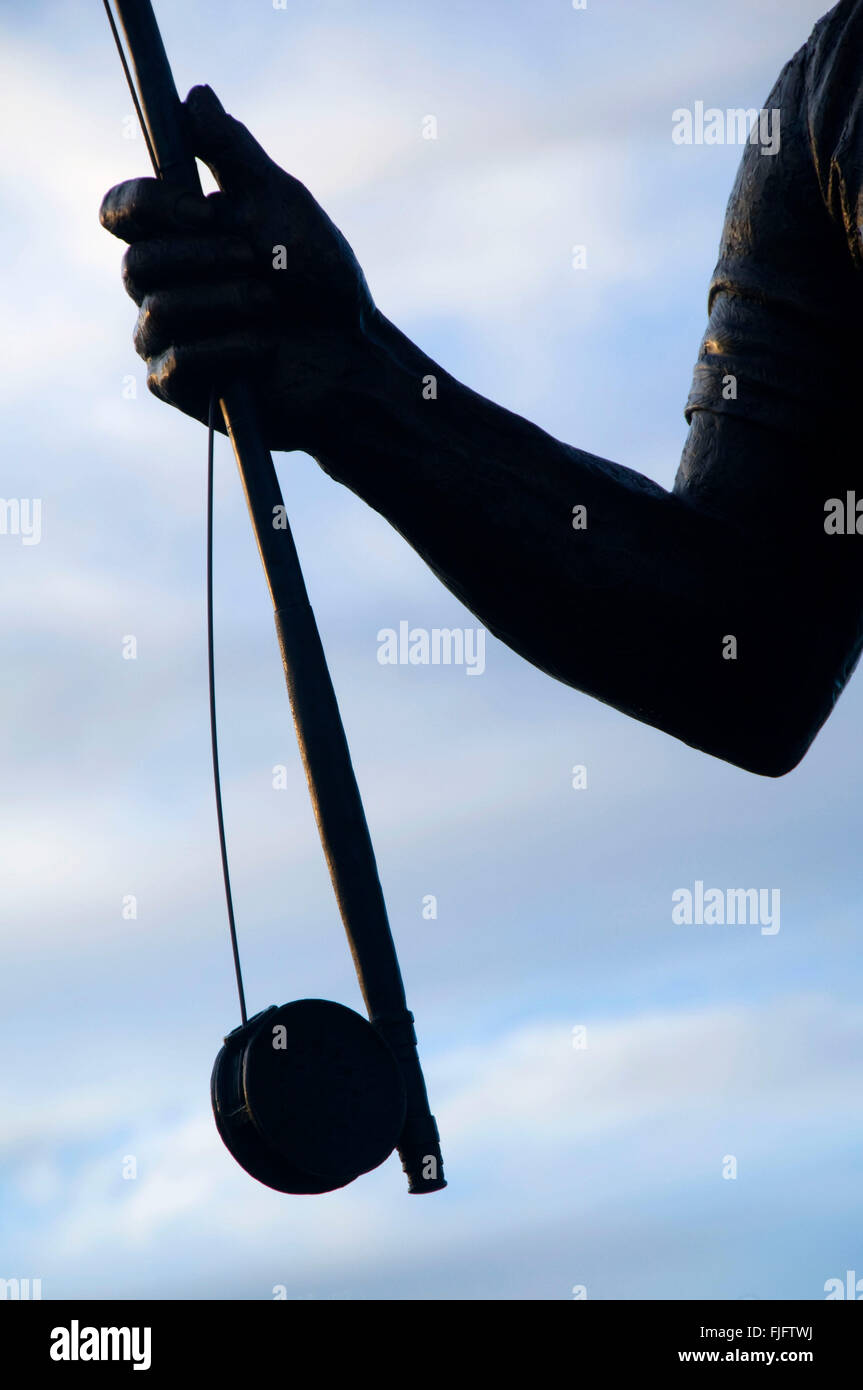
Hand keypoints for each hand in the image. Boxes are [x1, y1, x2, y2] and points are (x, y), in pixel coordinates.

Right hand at [99, 85, 378, 451]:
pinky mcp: (176, 388)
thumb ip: (234, 154)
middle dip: (203, 258)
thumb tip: (194, 96)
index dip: (147, 205)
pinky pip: (178, 361)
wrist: (352, 357)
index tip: (202, 208)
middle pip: (137, 262)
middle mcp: (159, 286)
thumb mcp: (281, 204)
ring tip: (271, 304)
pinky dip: (228, 348)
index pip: (122, 212)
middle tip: (257, 262)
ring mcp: (163, 339)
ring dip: (224, 301)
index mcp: (175, 237)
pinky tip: (264, 348)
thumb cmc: (319, 282)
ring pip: (158, 311)